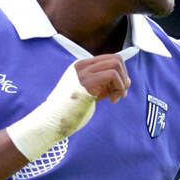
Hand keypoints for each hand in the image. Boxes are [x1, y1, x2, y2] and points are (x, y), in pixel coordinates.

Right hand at [6, 56, 130, 161]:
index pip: (110, 59)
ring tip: (115, 98)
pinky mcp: (87, 81)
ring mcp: (84, 72)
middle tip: (120, 94)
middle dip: (124, 77)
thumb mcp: (91, 95)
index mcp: (82, 67)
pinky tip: (112, 100)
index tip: (118, 91)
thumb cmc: (70, 111)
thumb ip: (106, 87)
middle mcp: (82, 65)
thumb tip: (128, 81)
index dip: (120, 74)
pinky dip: (118, 87)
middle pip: (116, 59)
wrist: (52, 121)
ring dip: (122, 83)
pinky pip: (112, 75)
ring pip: (116, 65)